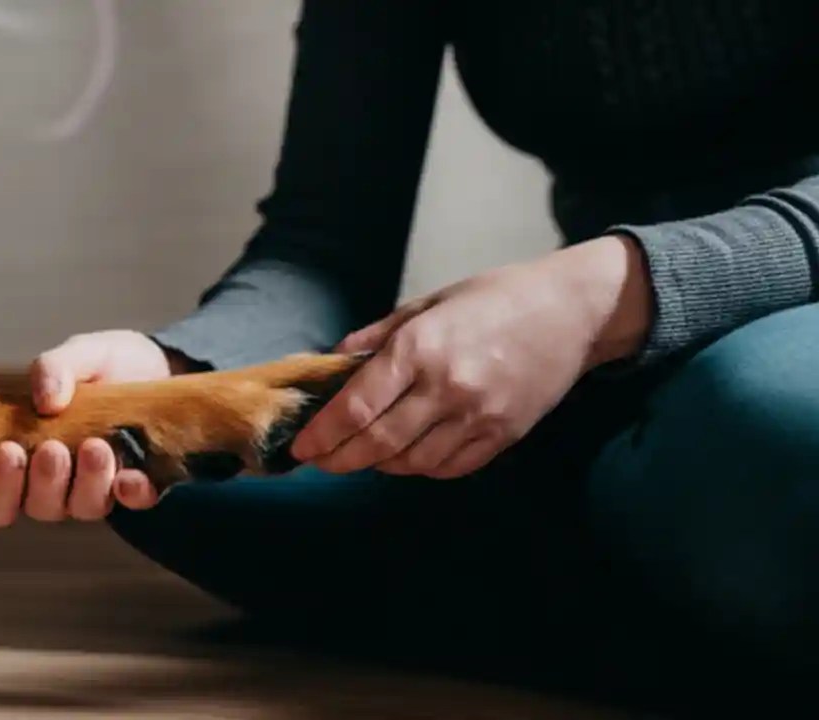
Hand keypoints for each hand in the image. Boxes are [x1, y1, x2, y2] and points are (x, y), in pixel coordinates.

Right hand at [0, 330, 196, 527]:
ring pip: (84, 507)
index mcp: (25, 460)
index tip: (7, 451)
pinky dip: (130, 491)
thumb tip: (46, 400)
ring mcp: (98, 488)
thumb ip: (53, 369)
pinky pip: (132, 502)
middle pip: (39, 507)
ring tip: (95, 446)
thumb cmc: (102, 366)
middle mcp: (57, 484)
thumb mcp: (76, 355)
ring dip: (88, 481)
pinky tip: (130, 477)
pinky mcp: (138, 485)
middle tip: (52, 450)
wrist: (157, 364)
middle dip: (44, 482)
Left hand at [290, 235, 652, 479]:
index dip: (322, 435)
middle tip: (323, 462)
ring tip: (365, 453)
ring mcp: (478, 416)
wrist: (573, 310)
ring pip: (412, 462)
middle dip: (341, 460)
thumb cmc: (494, 297)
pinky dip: (421, 467)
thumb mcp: (427, 303)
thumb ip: (377, 337)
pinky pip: (450, 467)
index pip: (356, 408)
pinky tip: (409, 455)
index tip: (302, 447)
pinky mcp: (504, 435)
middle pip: (378, 444)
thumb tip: (334, 362)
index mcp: (419, 348)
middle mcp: (446, 387)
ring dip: (381, 463)